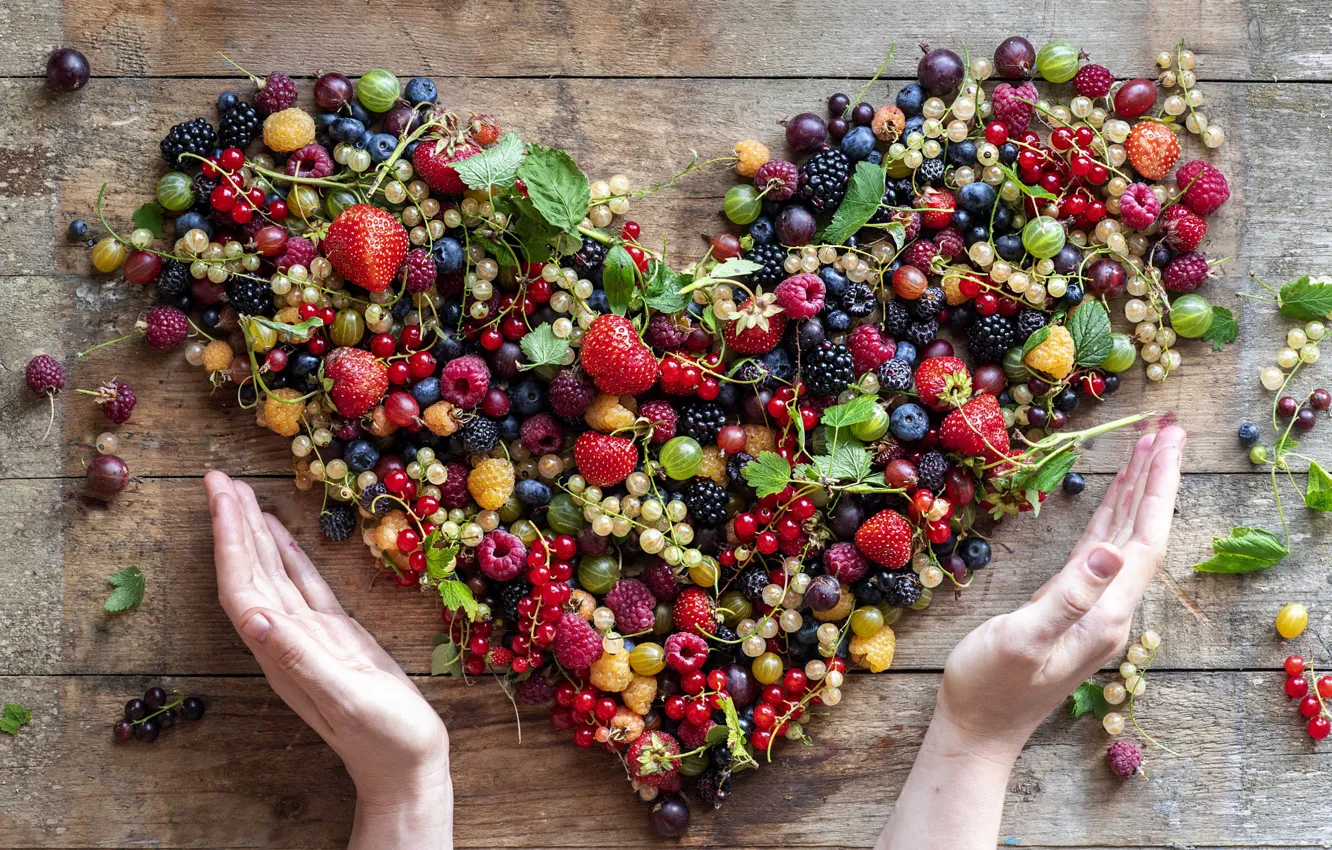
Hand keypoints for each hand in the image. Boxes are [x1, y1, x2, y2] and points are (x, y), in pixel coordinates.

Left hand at [205, 471, 451, 847]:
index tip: (218, 497)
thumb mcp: (345, 696)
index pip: (243, 586)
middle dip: (231, 526)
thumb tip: (254, 617)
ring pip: (272, 575)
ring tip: (239, 494)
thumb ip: (299, 657)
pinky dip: (288, 556)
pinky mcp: (336, 636)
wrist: (407, 765)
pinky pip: (303, 587)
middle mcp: (286, 640)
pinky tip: (281, 535)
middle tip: (217, 478)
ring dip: (253, 535)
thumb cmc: (383, 737)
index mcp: (282, 651)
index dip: (228, 541)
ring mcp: (309, 637)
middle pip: (248, 573)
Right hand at [935, 424, 1185, 756]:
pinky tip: (1112, 499)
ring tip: (1149, 447)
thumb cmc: (990, 685)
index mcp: (1106, 612)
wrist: (977, 727)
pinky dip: (1111, 516)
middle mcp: (1109, 608)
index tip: (1168, 439)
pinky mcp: (1070, 606)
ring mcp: (1092, 608)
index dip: (1158, 487)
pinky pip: (1101, 549)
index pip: (1146, 538)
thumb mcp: (1024, 638)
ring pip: (1124, 537)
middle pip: (1144, 531)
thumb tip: (1110, 551)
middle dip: (1157, 477)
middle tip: (1169, 425)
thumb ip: (1069, 596)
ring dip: (1138, 492)